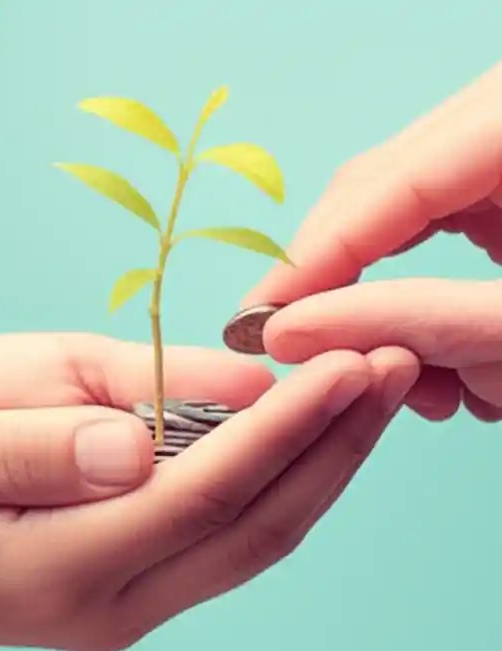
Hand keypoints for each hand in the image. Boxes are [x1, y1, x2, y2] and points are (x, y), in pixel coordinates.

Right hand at [0, 333, 417, 650]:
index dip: (287, 423)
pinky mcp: (110, 598)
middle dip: (333, 446)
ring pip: (244, 546)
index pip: (202, 492)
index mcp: (51, 564)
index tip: (349, 355)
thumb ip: (33, 436)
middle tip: (390, 360)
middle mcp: (96, 608)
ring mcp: (108, 614)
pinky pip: (212, 546)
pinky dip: (267, 491)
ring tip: (361, 392)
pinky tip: (288, 438)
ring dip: (315, 470)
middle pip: (252, 530)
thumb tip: (145, 438)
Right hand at [242, 59, 501, 419]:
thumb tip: (285, 330)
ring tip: (429, 388)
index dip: (315, 259)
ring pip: (413, 214)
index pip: (387, 183)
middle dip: (357, 288)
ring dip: (404, 309)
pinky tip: (468, 368)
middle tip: (320, 361)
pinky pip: (454, 229)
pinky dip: (450, 305)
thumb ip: (416, 320)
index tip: (259, 328)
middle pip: (387, 189)